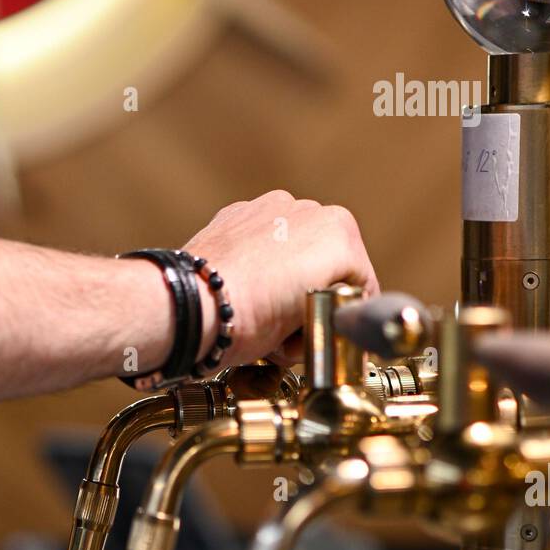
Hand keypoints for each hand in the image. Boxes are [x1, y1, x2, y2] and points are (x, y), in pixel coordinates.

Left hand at [184, 191, 379, 365]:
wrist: (189, 307)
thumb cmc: (249, 321)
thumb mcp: (310, 327)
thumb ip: (332, 314)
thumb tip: (332, 321)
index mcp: (341, 233)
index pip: (360, 286)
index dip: (341, 322)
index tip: (323, 342)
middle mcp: (311, 209)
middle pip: (328, 267)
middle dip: (313, 301)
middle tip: (289, 335)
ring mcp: (272, 206)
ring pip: (296, 253)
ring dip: (286, 284)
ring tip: (263, 317)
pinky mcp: (239, 212)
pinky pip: (263, 243)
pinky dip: (260, 265)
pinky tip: (245, 293)